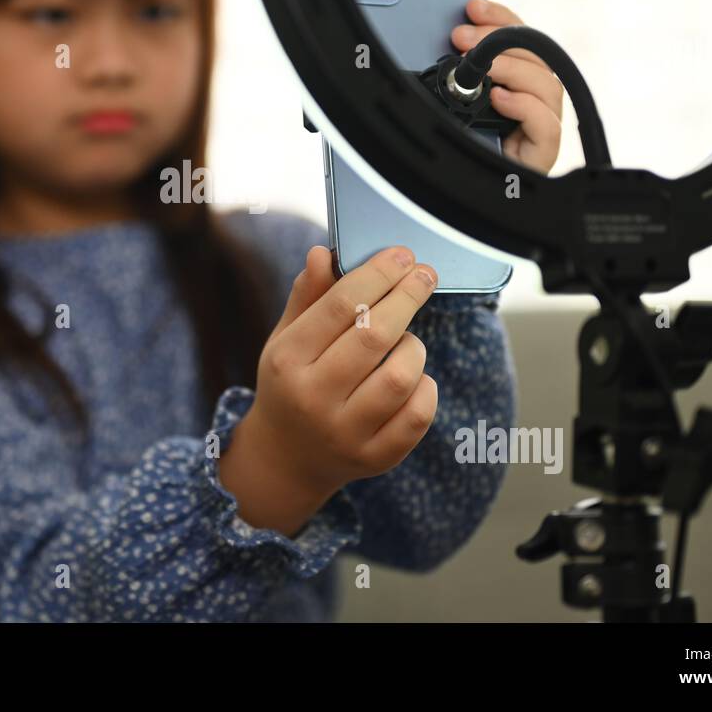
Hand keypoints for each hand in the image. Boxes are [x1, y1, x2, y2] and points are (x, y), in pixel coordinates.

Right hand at [232, 244, 439, 523]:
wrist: (285, 458)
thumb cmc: (291, 382)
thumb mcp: (286, 337)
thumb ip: (307, 296)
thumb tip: (323, 253)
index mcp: (287, 360)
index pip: (341, 304)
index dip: (379, 274)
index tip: (403, 255)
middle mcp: (312, 398)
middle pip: (375, 336)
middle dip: (407, 297)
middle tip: (425, 275)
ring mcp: (345, 433)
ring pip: (401, 377)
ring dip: (414, 347)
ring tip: (407, 340)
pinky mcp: (375, 458)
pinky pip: (418, 416)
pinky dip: (426, 387)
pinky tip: (414, 377)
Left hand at [451, 0, 562, 173]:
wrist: (457, 208)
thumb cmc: (453, 160)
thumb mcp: (447, 111)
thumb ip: (454, 83)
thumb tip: (444, 45)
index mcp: (515, 89)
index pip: (519, 43)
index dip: (501, 18)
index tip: (473, 6)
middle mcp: (533, 108)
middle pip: (538, 60)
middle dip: (500, 39)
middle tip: (462, 36)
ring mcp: (540, 133)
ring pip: (547, 87)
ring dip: (512, 68)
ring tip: (481, 66)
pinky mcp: (541, 158)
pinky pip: (548, 128)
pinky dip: (526, 108)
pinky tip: (500, 99)